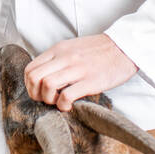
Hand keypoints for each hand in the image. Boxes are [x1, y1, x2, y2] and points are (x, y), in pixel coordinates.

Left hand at [24, 34, 138, 111]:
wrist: (125, 47)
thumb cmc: (100, 51)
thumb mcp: (73, 47)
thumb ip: (58, 59)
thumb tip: (45, 76)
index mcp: (59, 49)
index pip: (30, 69)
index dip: (29, 85)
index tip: (38, 93)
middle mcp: (65, 58)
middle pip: (35, 78)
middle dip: (35, 94)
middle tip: (46, 100)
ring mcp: (77, 69)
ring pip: (47, 85)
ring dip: (48, 100)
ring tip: (58, 102)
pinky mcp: (90, 81)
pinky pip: (66, 96)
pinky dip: (62, 105)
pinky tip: (69, 106)